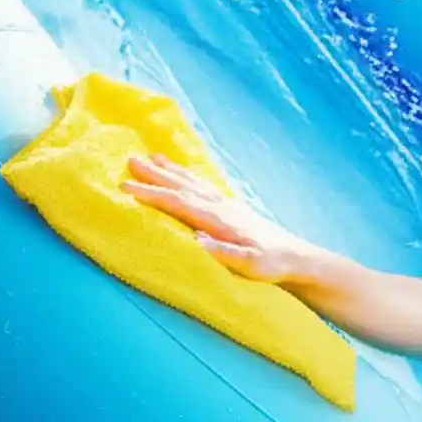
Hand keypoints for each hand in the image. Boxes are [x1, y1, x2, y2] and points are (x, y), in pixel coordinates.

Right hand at [120, 153, 312, 282]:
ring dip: (170, 170)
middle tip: (129, 160)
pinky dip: (189, 175)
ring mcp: (227, 204)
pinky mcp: (232, 207)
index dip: (152, 195)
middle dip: (155, 175)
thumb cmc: (272, 265)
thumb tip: (198, 241)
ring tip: (149, 156)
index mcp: (220, 220)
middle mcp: (221, 207)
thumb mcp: (251, 265)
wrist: (296, 257)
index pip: (179, 203)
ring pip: (192, 182)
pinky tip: (181, 172)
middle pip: (182, 186)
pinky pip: (203, 185)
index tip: (125, 187)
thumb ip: (225, 253)